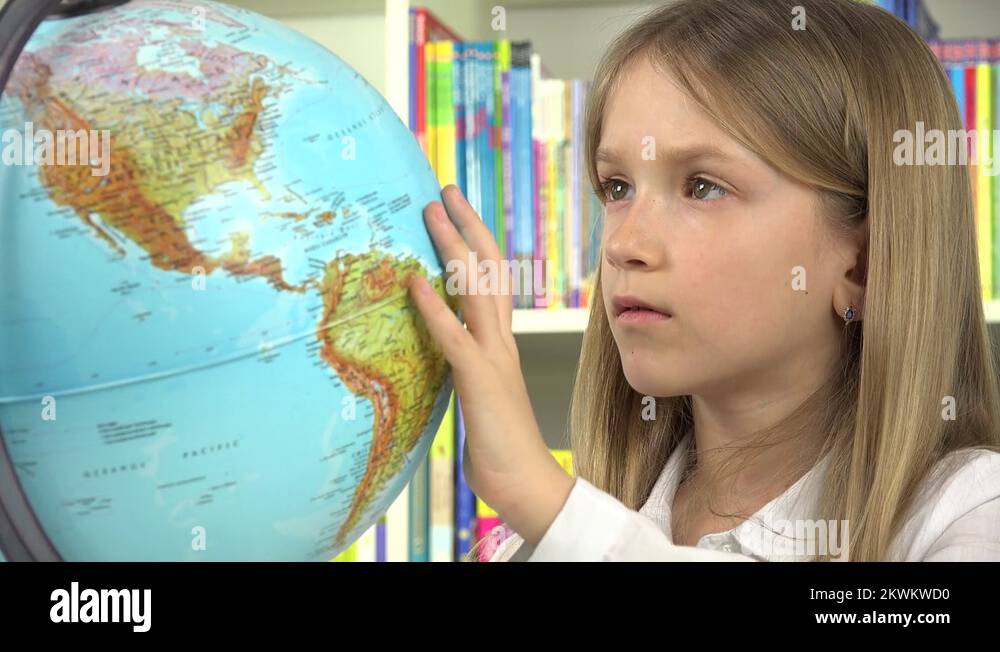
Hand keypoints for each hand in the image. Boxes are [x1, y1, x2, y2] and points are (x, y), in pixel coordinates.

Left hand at [407, 185, 573, 544]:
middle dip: (466, 226)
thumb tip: (436, 358)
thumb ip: (462, 371)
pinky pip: (455, 338)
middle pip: (489, 269)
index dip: (473, 244)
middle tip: (444, 190)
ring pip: (476, 290)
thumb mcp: (476, 399)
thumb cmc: (500, 450)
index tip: (454, 214)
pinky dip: (435, 308)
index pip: (490, 281)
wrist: (528, 487)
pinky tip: (416, 282)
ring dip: (452, 248)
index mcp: (499, 344)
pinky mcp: (480, 381)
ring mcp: (493, 358)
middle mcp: (500, 341)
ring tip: (430, 213)